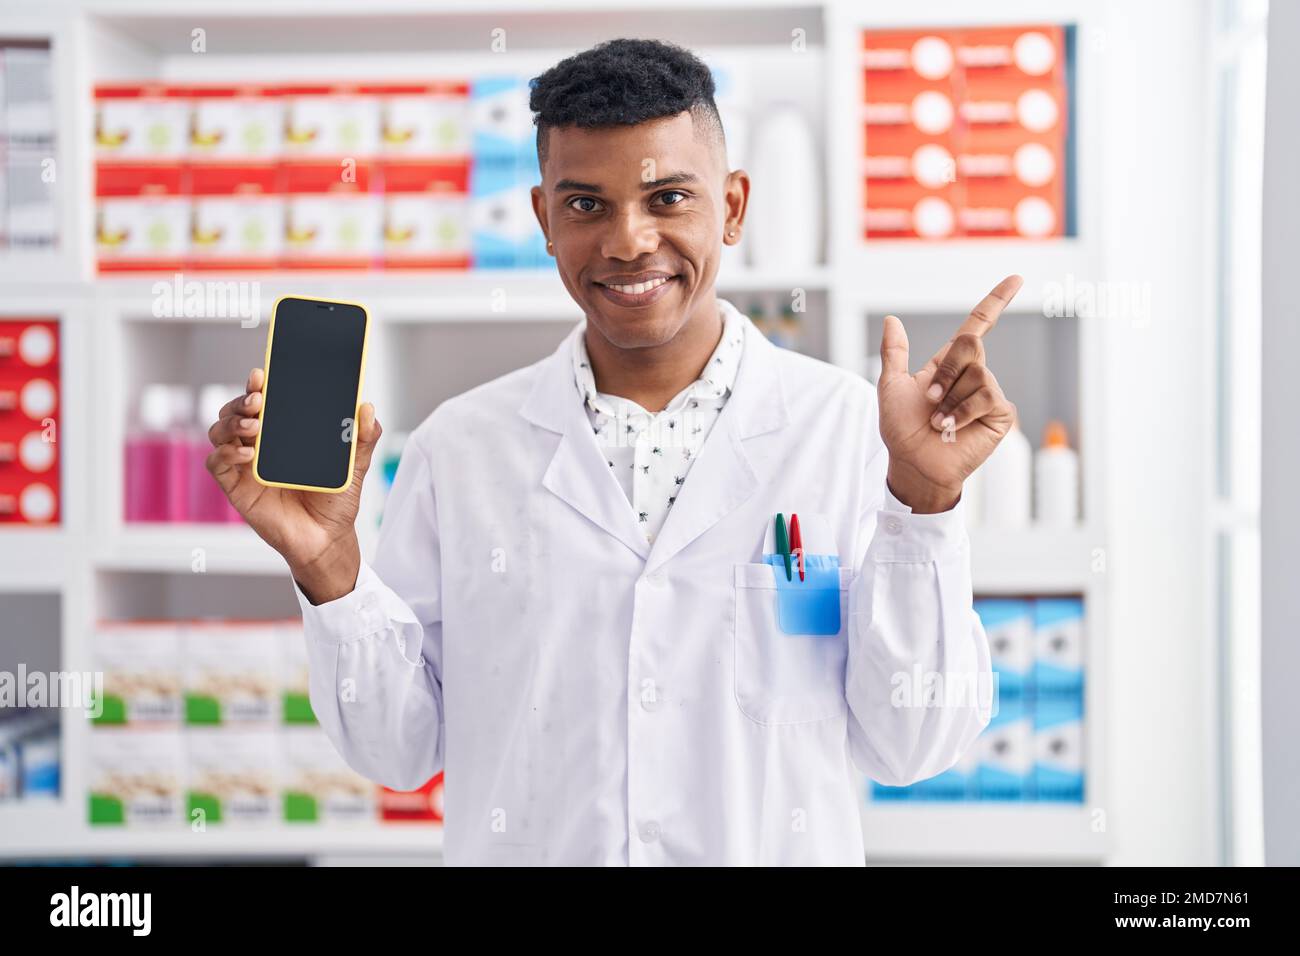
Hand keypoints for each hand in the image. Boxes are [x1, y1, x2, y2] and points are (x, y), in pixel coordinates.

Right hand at [205, 367, 382, 601]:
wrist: (327, 538)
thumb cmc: (336, 500)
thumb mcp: (356, 465)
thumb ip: (363, 437)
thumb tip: (367, 408)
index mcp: (283, 432)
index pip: (263, 400)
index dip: (257, 384)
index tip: (262, 375)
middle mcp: (260, 444)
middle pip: (235, 410)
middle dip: (241, 400)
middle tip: (259, 401)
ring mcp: (244, 465)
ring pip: (219, 431)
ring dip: (232, 423)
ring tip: (255, 427)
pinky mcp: (236, 487)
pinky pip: (217, 463)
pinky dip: (225, 453)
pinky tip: (247, 453)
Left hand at [877, 275, 1021, 512]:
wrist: (912, 462)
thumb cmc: (901, 429)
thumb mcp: (891, 386)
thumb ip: (894, 353)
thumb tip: (892, 320)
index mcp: (950, 365)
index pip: (978, 325)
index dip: (996, 301)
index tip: (1016, 279)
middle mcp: (973, 375)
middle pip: (971, 344)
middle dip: (945, 369)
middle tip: (930, 398)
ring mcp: (988, 394)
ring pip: (977, 373)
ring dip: (950, 398)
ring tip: (938, 420)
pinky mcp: (999, 414)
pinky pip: (986, 397)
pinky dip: (961, 412)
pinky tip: (951, 427)